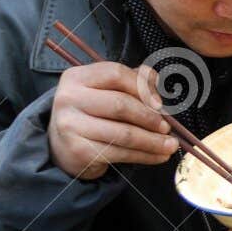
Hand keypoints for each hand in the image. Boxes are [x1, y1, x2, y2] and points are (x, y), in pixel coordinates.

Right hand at [48, 61, 175, 178]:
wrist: (62, 145)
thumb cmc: (91, 113)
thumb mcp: (105, 91)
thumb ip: (130, 80)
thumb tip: (154, 78)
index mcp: (77, 77)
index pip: (115, 74)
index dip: (142, 87)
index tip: (159, 104)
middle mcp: (69, 98)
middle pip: (121, 105)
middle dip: (150, 117)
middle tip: (167, 127)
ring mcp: (71, 125)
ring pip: (124, 133)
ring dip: (153, 141)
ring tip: (170, 145)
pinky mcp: (79, 150)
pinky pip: (120, 153)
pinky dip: (145, 155)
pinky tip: (159, 156)